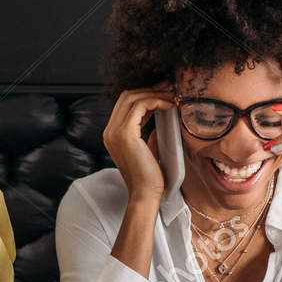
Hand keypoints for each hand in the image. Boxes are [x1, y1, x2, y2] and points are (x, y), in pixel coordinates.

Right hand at [103, 86, 174, 203]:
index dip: (145, 94)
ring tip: (172, 95)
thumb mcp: (147, 148)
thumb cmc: (149, 176)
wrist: (145, 194)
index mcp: (112, 135)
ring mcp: (114, 132)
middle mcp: (109, 131)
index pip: (125, 104)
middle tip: (169, 87)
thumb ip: (147, 132)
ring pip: (132, 97)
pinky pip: (140, 105)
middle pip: (126, 96)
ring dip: (154, 93)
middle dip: (149, 89)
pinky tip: (169, 104)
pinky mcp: (125, 134)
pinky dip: (156, 100)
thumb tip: (160, 116)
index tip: (163, 92)